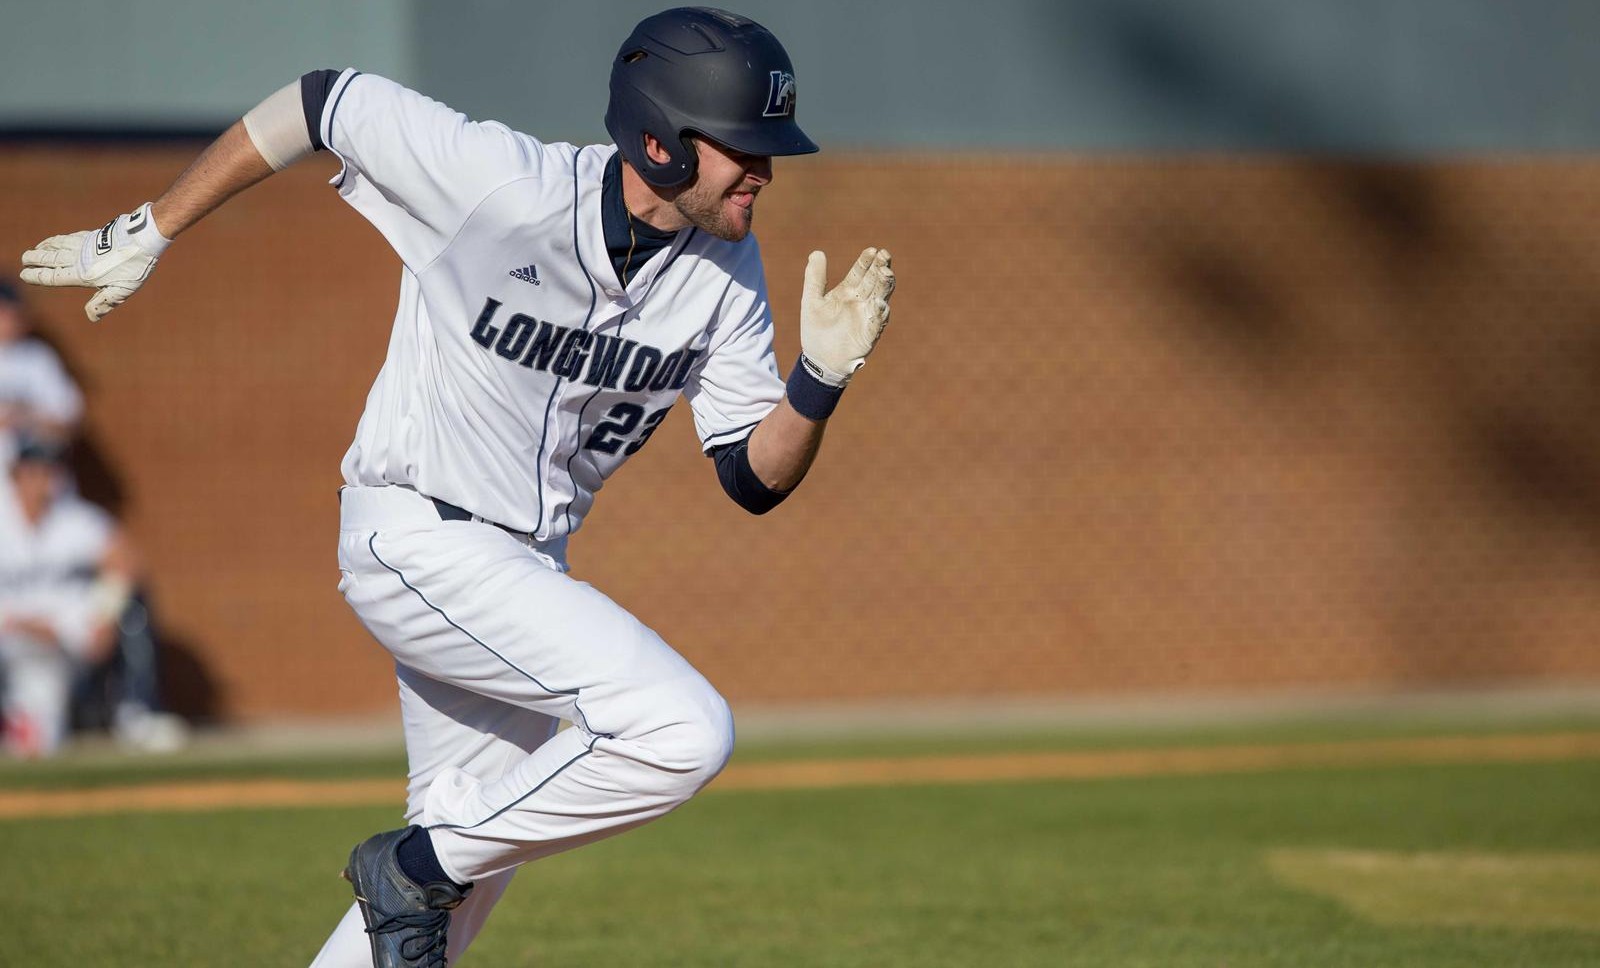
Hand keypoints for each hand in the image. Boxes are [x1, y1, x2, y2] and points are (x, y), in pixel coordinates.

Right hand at [20, 203, 169, 321]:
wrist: (142, 239)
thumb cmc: (134, 267)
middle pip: (50, 259)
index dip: (38, 276)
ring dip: (43, 248)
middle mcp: (78, 258)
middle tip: (24, 260)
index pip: (53, 276)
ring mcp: (83, 245)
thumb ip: (104, 303)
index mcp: (83, 274)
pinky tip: (54, 241)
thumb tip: (91, 317)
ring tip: (34, 249)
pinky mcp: (90, 235)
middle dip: (35, 259)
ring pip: (56, 246)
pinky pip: (66, 238)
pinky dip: (55, 240)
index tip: (25, 275)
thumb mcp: (122, 290)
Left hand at [800, 247, 894, 386]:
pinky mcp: (870, 333)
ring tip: (886, 272)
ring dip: (885, 284)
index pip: (860, 272)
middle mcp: (861, 301)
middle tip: (884, 255)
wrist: (818, 360)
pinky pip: (877, 321)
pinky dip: (879, 311)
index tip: (872, 250)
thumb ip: (814, 278)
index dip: (866, 261)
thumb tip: (817, 252)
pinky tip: (879, 302)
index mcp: (848, 291)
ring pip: (881, 296)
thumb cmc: (816, 331)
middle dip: (880, 268)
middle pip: (874, 280)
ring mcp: (867, 316)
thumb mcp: (811, 301)